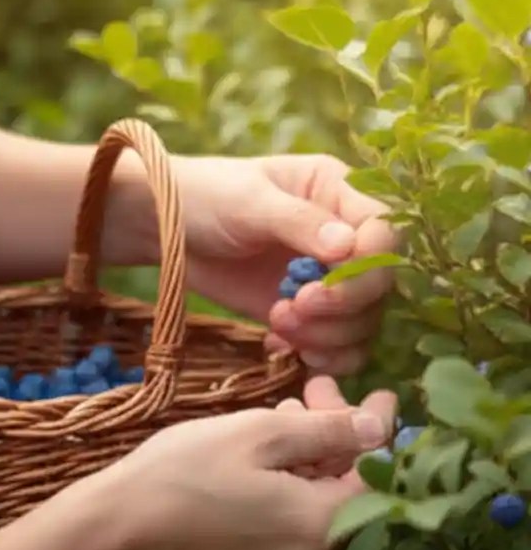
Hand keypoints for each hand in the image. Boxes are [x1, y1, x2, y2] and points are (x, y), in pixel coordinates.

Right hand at [52, 376, 395, 549]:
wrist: (105, 538)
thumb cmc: (179, 475)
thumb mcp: (255, 433)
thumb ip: (327, 429)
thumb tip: (383, 426)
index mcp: (322, 529)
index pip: (380, 476)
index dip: (380, 431)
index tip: (377, 394)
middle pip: (344, 496)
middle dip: (334, 441)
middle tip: (312, 393)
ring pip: (310, 516)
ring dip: (305, 467)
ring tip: (278, 422)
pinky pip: (279, 538)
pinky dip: (279, 500)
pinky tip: (251, 469)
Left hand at [169, 154, 396, 374]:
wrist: (165, 226)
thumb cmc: (206, 196)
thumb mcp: (248, 201)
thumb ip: (298, 222)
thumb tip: (347, 246)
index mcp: (341, 194)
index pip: (384, 237)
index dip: (363, 272)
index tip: (315, 290)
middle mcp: (345, 238)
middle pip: (379, 288)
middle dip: (340, 310)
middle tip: (288, 310)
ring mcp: (327, 279)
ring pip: (363, 323)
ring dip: (326, 336)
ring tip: (276, 322)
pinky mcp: (305, 313)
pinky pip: (335, 346)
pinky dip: (316, 356)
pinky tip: (278, 345)